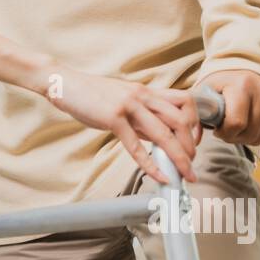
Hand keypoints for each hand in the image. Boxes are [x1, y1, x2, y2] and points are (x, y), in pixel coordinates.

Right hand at [45, 68, 202, 183]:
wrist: (64, 83)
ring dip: (179, 157)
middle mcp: (142, 96)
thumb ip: (142, 118)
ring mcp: (129, 106)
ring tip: (184, 174)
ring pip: (164, 133)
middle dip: (191, 146)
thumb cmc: (91, 94)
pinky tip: (158, 176)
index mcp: (146, 91)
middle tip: (192, 164)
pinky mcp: (113, 117)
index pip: (184, 102)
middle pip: (180, 120)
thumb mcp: (122, 101)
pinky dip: (150, 164)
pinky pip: (136, 145)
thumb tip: (158, 138)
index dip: (195, 123)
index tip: (195, 142)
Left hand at [196, 70, 259, 145]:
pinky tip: (252, 123)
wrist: (248, 68)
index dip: (224, 132)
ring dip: (246, 137)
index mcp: (242, 85)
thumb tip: (190, 130)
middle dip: (234, 136)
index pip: (236, 124)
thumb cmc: (225, 82)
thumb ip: (197, 107)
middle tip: (227, 128)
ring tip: (239, 124)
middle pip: (249, 134)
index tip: (218, 128)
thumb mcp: (207, 88)